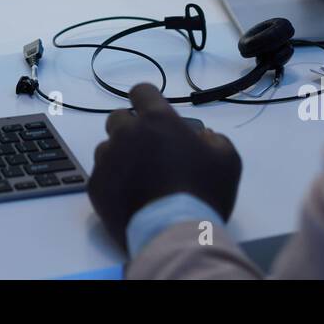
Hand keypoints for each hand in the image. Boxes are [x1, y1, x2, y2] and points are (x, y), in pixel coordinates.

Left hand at [87, 84, 241, 249]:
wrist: (173, 232)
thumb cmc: (202, 192)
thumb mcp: (227, 161)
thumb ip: (216, 140)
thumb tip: (204, 137)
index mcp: (157, 120)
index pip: (142, 91)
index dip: (147, 99)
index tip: (153, 112)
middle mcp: (127, 133)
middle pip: (118, 118)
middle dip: (130, 127)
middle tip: (147, 148)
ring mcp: (108, 160)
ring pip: (107, 147)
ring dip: (119, 155)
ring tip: (138, 177)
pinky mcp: (96, 186)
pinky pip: (101, 175)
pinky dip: (113, 181)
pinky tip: (129, 196)